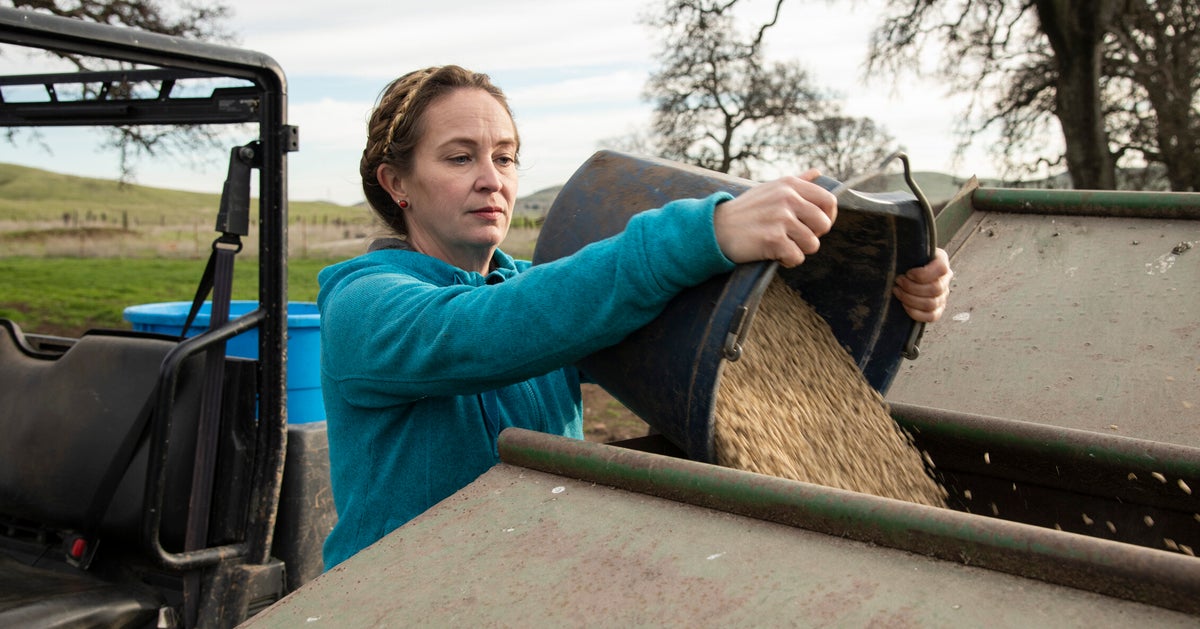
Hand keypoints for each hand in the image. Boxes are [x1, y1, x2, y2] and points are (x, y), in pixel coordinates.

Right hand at [712, 169, 836, 267]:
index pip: (828, 201)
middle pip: (824, 224)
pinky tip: (774, 254)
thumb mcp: (769, 189)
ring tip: (781, 245)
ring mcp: (781, 218)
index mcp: (790, 184)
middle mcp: (787, 198)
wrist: (715, 229)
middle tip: (795, 238)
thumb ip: (797, 181)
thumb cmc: (745, 211)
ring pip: (812, 244)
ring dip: (798, 250)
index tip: (816, 227)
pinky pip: (797, 257)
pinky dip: (787, 261)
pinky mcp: (773, 239)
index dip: (828, 218)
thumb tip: (817, 172)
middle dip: (813, 236)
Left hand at [893, 248, 952, 322]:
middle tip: (898, 282)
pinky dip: (915, 313)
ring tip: (897, 291)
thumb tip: (895, 247)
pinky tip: (904, 305)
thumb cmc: (904, 259)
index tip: (907, 273)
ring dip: (910, 299)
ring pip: (931, 304)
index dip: (922, 274)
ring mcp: (943, 295)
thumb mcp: (907, 250)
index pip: (941, 268)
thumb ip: (907, 249)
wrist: (903, 271)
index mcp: (941, 260)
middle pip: (935, 289)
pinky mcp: (937, 309)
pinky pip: (931, 317)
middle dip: (911, 288)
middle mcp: (945, 278)